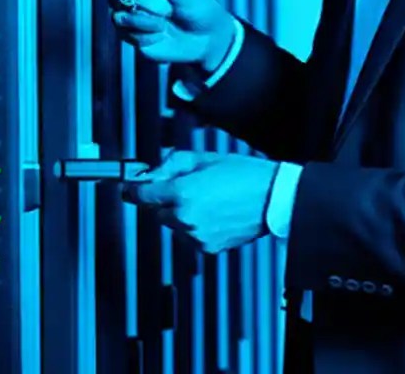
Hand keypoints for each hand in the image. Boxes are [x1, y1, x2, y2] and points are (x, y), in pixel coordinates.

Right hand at [106, 0, 235, 69]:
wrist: (206, 39)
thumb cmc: (198, 8)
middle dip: (137, 2)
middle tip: (161, 9)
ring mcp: (131, 17)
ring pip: (118, 17)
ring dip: (143, 21)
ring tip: (163, 24)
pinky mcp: (132, 37)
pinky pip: (126, 35)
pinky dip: (145, 36)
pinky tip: (160, 35)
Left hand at [122, 150, 277, 254]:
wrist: (275, 199)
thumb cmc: (245, 175)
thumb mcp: (205, 158)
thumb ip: (173, 163)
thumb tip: (153, 172)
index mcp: (182, 192)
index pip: (143, 195)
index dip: (135, 190)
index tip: (130, 188)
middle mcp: (185, 216)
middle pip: (157, 211)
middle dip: (165, 201)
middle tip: (187, 188)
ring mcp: (196, 234)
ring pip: (174, 225)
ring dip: (181, 215)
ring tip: (208, 201)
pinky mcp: (208, 247)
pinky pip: (191, 236)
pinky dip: (196, 227)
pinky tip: (216, 214)